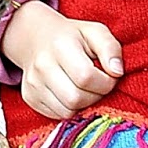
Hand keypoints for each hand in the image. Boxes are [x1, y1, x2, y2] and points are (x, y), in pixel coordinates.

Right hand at [2, 0, 123, 120]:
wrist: (37, 38)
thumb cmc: (72, 37)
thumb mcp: (95, 32)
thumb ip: (110, 48)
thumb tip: (117, 72)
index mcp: (60, 45)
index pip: (86, 77)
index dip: (105, 82)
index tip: (109, 76)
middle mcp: (42, 65)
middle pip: (76, 99)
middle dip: (95, 96)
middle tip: (97, 84)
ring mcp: (33, 83)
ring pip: (67, 112)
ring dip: (83, 105)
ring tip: (85, 88)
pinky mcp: (30, 97)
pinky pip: (57, 116)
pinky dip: (69, 109)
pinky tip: (71, 93)